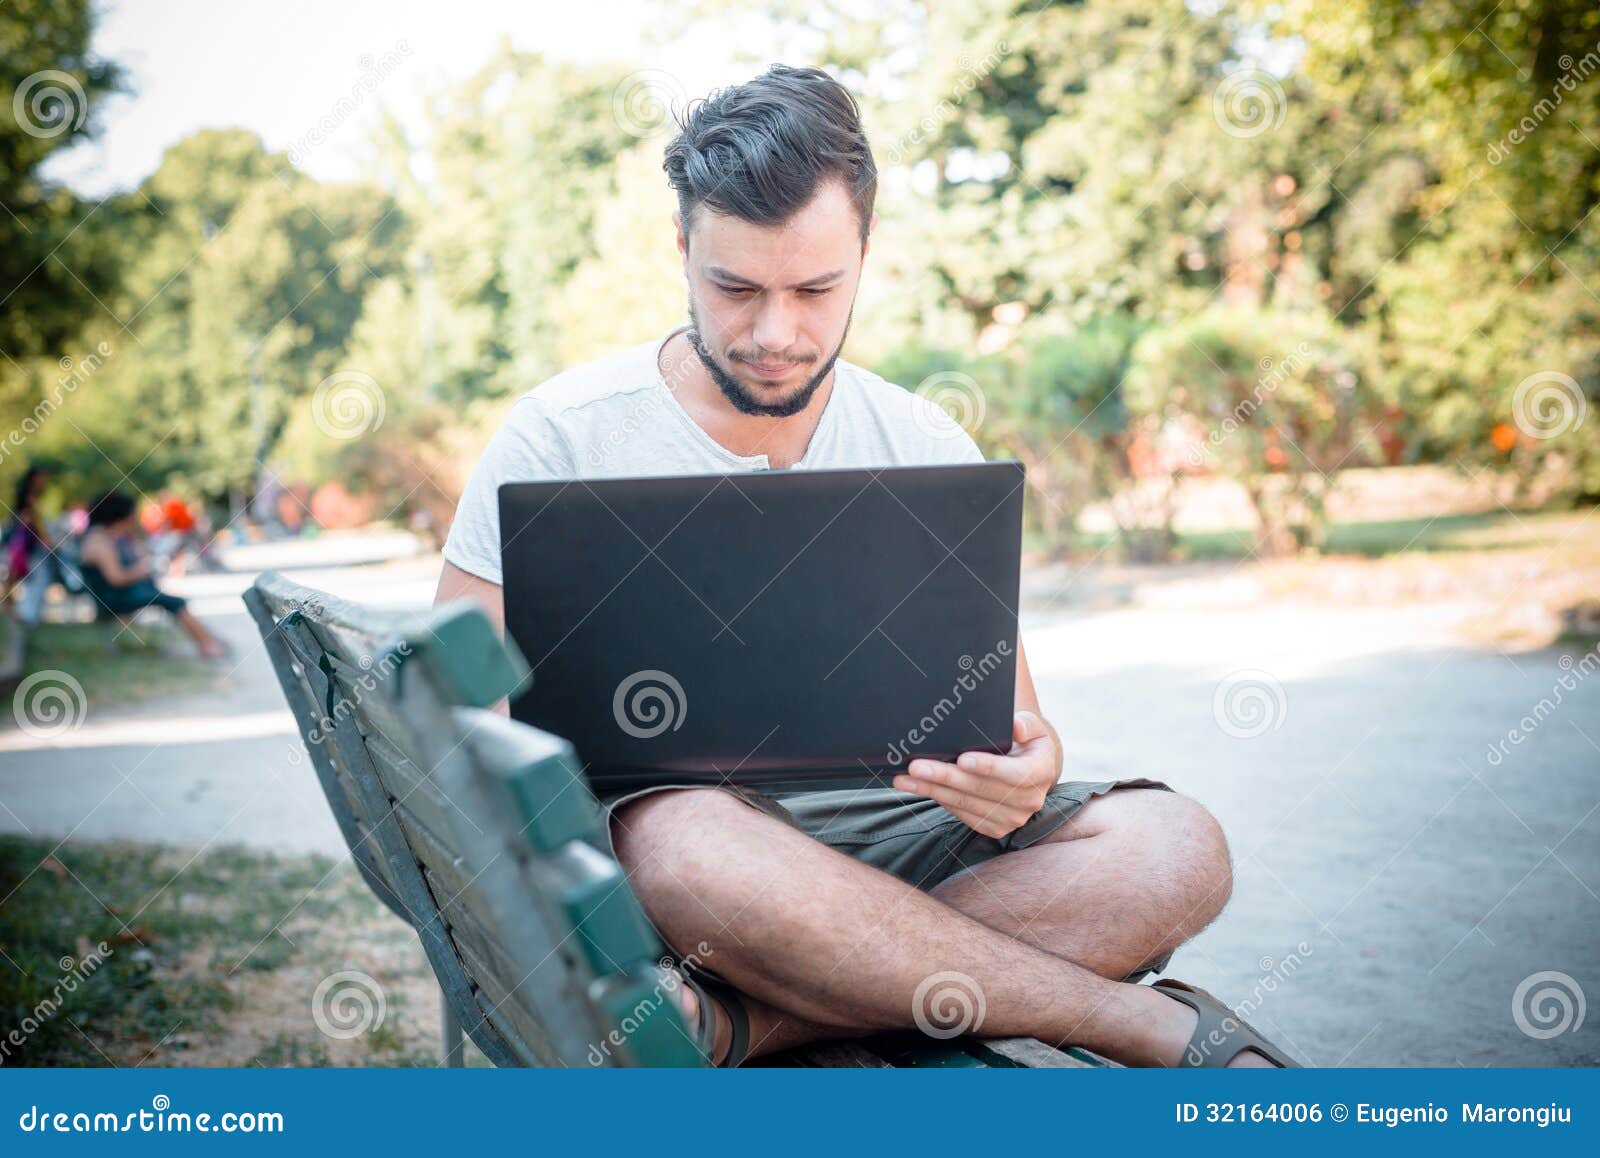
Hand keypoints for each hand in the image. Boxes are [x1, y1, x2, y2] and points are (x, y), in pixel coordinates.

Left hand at [892, 710, 1060, 837]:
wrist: (1030, 769)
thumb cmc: (1026, 742)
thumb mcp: (1033, 728)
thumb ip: (1027, 724)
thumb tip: (1016, 726)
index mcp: (1041, 772)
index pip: (1014, 774)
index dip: (988, 768)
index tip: (962, 759)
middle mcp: (1029, 801)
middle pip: (980, 790)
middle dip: (946, 777)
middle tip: (916, 766)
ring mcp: (1010, 819)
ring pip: (965, 804)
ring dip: (932, 791)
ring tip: (904, 778)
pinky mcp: (992, 828)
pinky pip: (960, 813)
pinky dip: (936, 799)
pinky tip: (916, 787)